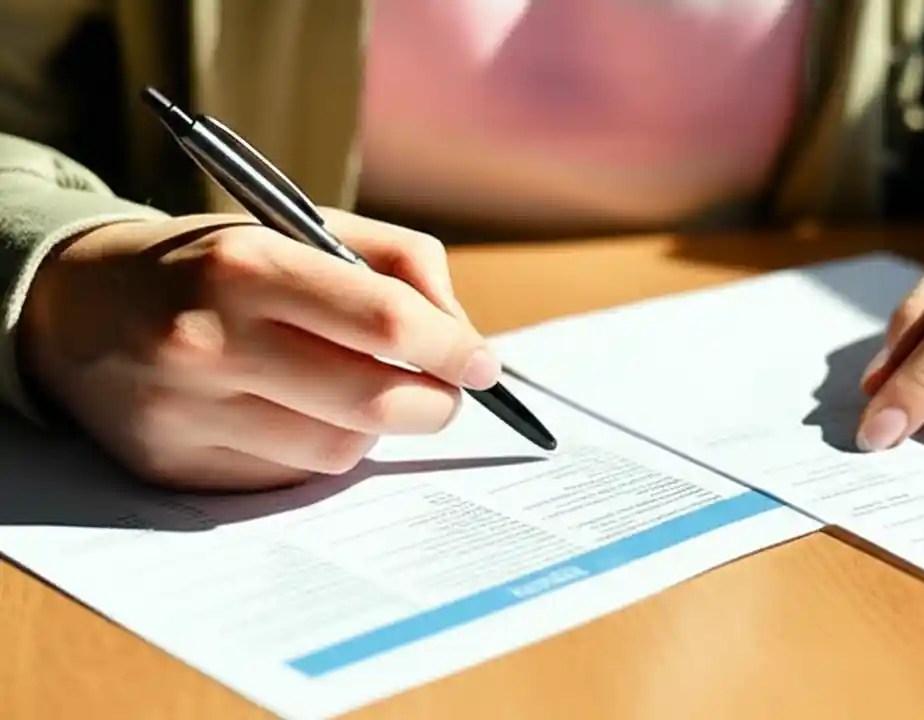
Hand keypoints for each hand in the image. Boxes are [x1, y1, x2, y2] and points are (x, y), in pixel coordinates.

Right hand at [19, 210, 495, 489]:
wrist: (79, 307)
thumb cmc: (214, 264)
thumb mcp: (299, 227)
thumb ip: (397, 262)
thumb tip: (462, 335)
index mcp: (246, 266)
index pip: (384, 319)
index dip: (451, 348)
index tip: (482, 363)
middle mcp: (209, 341)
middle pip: (373, 401)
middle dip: (434, 403)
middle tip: (447, 394)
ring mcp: (187, 413)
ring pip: (340, 451)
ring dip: (375, 430)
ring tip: (361, 395)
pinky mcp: (177, 467)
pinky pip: (291, 478)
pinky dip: (319, 451)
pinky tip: (301, 418)